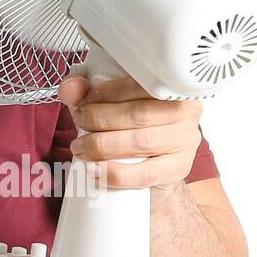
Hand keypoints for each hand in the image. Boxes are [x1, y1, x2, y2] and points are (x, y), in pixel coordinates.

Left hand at [57, 74, 202, 193]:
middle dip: (100, 119)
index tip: (85, 100)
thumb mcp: (105, 102)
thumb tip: (70, 87)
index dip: (109, 91)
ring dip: (103, 145)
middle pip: (139, 114)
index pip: (141, 83)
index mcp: (170, 85)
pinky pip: (147, 173)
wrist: (150, 163)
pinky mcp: (179, 168)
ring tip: (80, 148)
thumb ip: (85, 91)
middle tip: (79, 123)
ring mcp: (186, 140)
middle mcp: (185, 110)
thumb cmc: (128, 124)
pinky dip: (117, 173)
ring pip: (141, 142)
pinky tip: (96, 171)